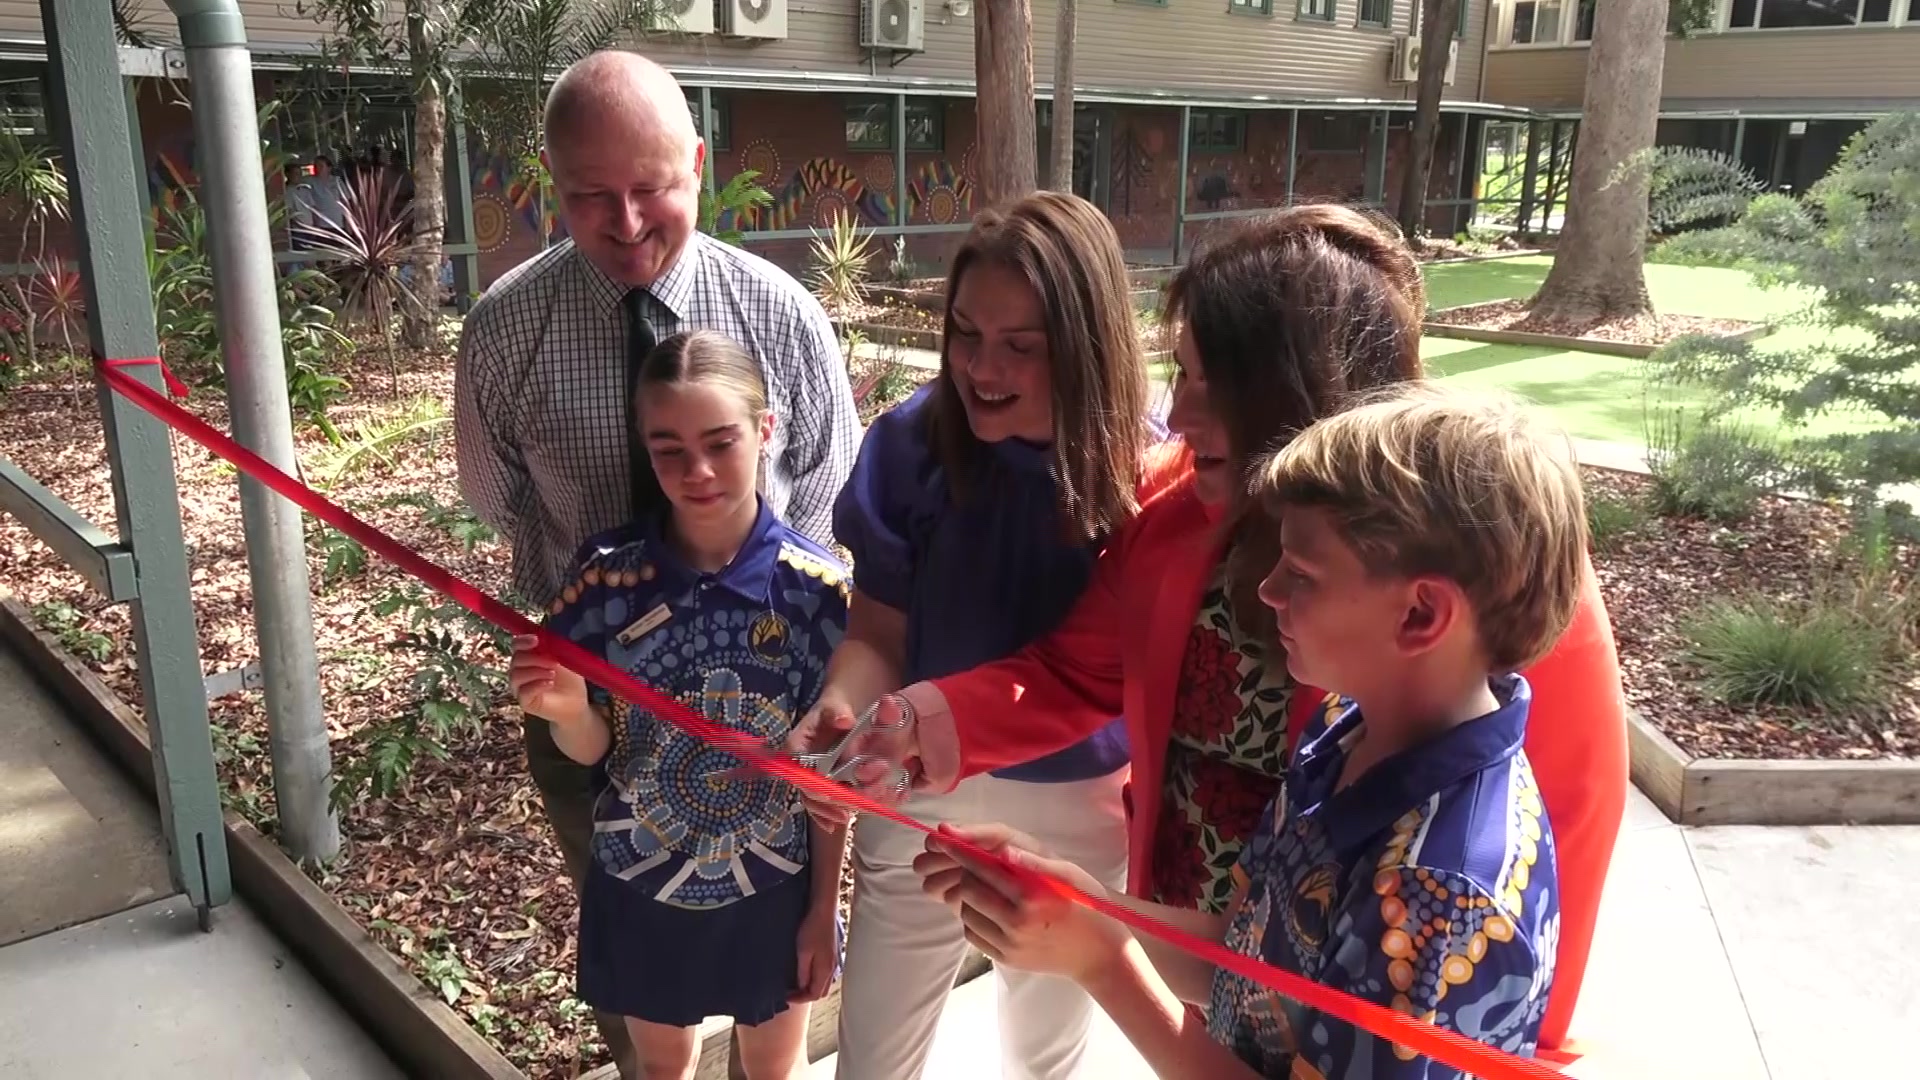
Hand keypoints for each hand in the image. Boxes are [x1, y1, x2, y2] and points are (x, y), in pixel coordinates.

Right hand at [508, 634, 589, 727]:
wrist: (576, 702)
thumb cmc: (569, 679)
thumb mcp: (564, 659)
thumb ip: (552, 648)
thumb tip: (544, 637)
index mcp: (528, 657)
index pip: (516, 645)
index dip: (523, 641)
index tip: (536, 640)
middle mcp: (520, 671)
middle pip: (516, 659)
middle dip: (535, 658)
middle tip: (553, 662)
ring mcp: (520, 687)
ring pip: (517, 675)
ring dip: (536, 672)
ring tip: (553, 674)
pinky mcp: (524, 702)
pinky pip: (523, 692)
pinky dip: (537, 685)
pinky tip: (550, 683)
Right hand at [786, 693, 921, 827]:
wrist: (838, 715)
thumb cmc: (832, 710)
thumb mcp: (834, 706)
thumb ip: (836, 711)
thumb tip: (844, 720)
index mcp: (796, 744)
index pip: (795, 764)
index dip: (808, 778)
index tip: (824, 789)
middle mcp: (797, 764)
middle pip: (804, 787)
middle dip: (822, 801)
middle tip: (841, 810)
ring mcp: (807, 776)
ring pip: (810, 799)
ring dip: (825, 812)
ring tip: (843, 819)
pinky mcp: (818, 785)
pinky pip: (818, 804)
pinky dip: (825, 816)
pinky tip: (834, 826)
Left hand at [790, 908, 838, 1002]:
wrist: (824, 911)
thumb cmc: (813, 929)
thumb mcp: (803, 952)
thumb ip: (803, 972)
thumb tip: (801, 987)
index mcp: (825, 970)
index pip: (814, 994)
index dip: (799, 999)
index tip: (786, 996)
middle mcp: (832, 968)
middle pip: (820, 991)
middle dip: (805, 995)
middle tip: (790, 992)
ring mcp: (833, 961)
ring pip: (822, 983)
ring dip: (810, 987)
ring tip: (795, 983)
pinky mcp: (831, 954)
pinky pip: (823, 973)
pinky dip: (814, 978)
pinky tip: (805, 971)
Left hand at [912, 822, 1127, 984]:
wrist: (1099, 954)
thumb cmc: (1087, 905)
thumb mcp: (1070, 874)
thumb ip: (1035, 863)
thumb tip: (1004, 851)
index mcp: (1031, 897)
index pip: (982, 870)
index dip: (961, 852)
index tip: (947, 840)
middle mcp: (1016, 924)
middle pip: (968, 891)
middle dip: (965, 873)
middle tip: (970, 863)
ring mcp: (1009, 945)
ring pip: (967, 913)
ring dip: (970, 897)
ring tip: (985, 887)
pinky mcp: (1005, 960)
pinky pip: (973, 935)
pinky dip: (975, 919)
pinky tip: (992, 909)